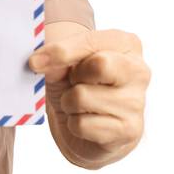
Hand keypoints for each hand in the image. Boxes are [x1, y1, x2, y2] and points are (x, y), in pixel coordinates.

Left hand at [28, 29, 148, 162]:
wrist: (88, 129)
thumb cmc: (78, 86)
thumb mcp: (65, 64)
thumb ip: (57, 57)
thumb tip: (38, 62)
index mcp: (126, 45)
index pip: (91, 42)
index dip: (59, 52)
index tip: (34, 62)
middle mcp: (139, 71)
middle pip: (99, 65)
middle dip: (73, 78)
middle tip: (73, 84)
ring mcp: (137, 102)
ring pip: (82, 97)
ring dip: (69, 103)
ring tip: (79, 105)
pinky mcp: (129, 131)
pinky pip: (83, 124)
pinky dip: (74, 124)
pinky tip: (86, 122)